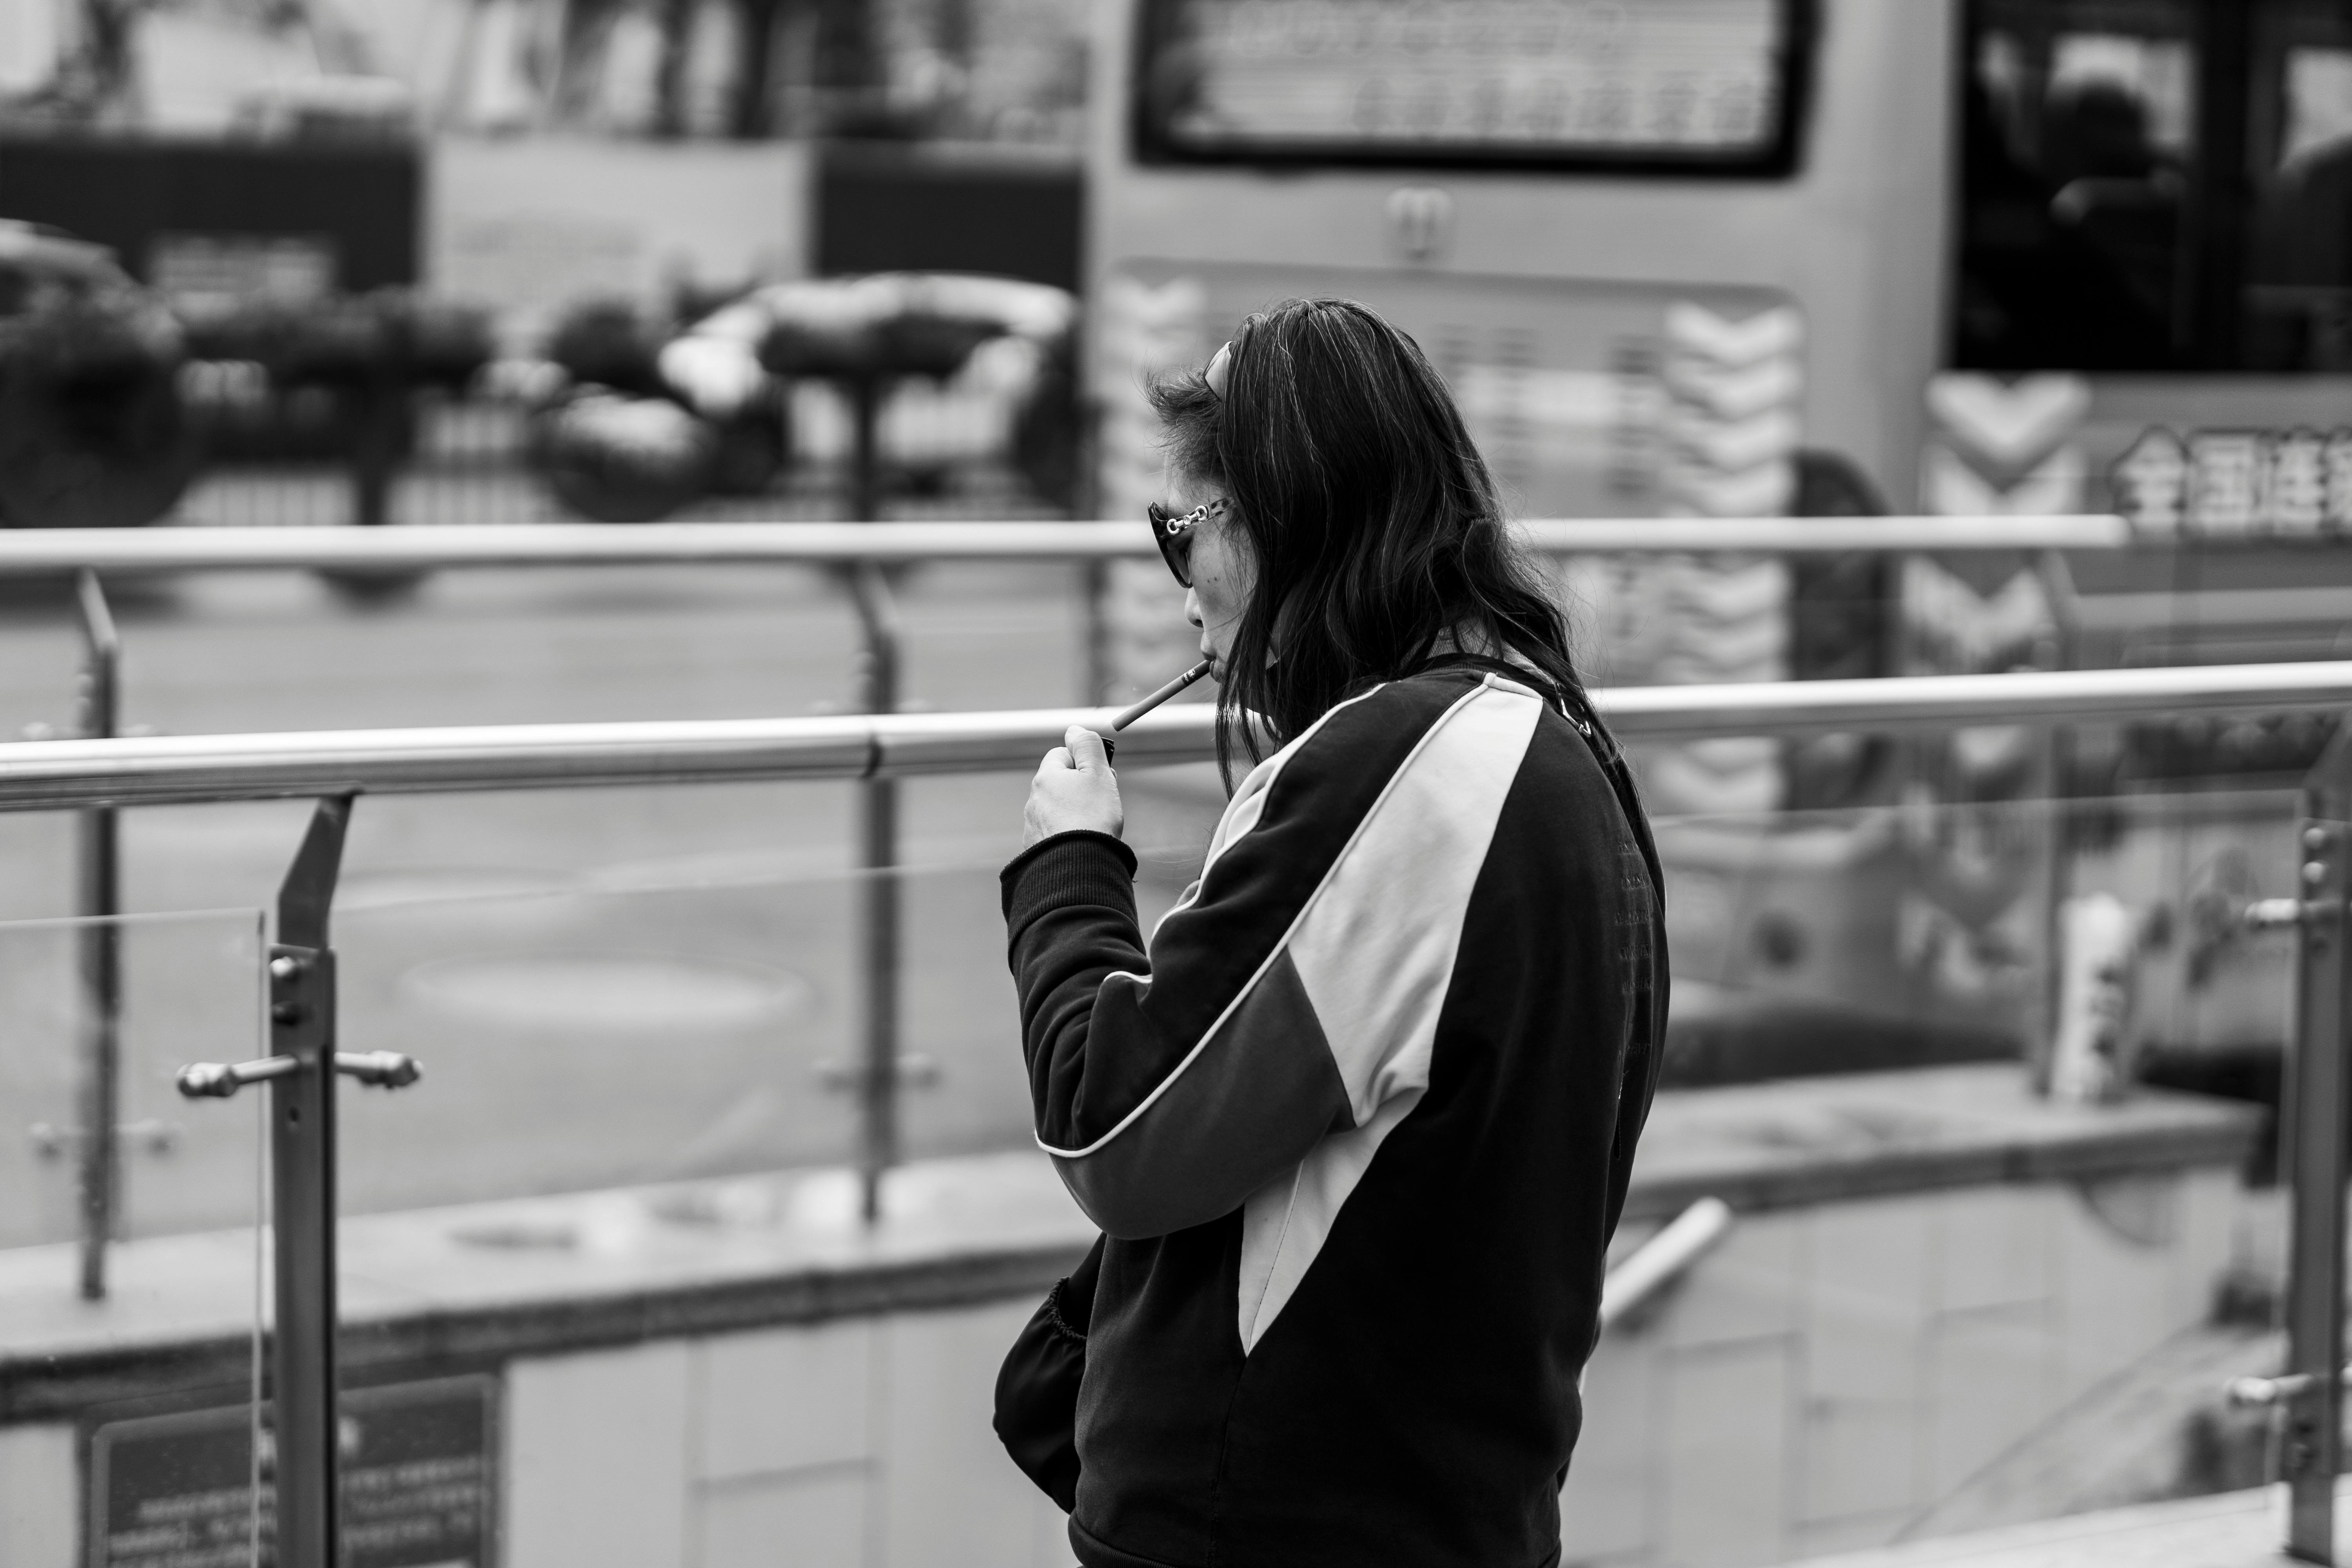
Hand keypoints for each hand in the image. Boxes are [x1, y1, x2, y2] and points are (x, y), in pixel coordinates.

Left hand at [1023, 726, 1123, 847]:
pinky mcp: (1036, 848)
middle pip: (1060, 782)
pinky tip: (1081, 842)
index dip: (1084, 762)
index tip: (1100, 777)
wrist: (1078, 867)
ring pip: (1057, 808)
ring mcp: (1033, 825)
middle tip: (1101, 801)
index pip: (1061, 754)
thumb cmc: (1092, 818)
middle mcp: (1034, 799)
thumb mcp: (1097, 773)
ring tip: (1093, 825)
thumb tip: (1073, 730)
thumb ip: (1087, 745)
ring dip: (1074, 811)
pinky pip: (1053, 832)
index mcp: (1046, 777)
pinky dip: (1066, 833)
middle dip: (1080, 787)